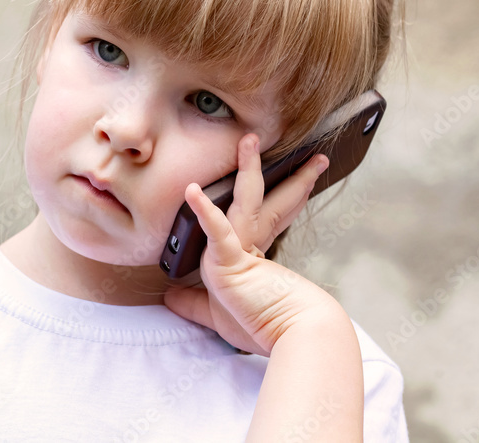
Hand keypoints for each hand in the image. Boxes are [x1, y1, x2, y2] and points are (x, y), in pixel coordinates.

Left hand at [164, 133, 338, 354]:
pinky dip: (203, 210)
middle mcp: (253, 246)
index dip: (289, 200)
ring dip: (248, 167)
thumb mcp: (217, 314)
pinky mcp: (232, 259)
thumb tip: (169, 296)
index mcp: (255, 255)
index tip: (302, 184)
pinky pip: (216, 229)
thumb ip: (192, 303)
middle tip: (310, 158)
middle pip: (273, 202)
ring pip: (246, 198)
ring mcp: (243, 248)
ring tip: (249, 141)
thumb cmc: (264, 326)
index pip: (272, 218)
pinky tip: (192, 191)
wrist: (293, 336)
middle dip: (291, 177)